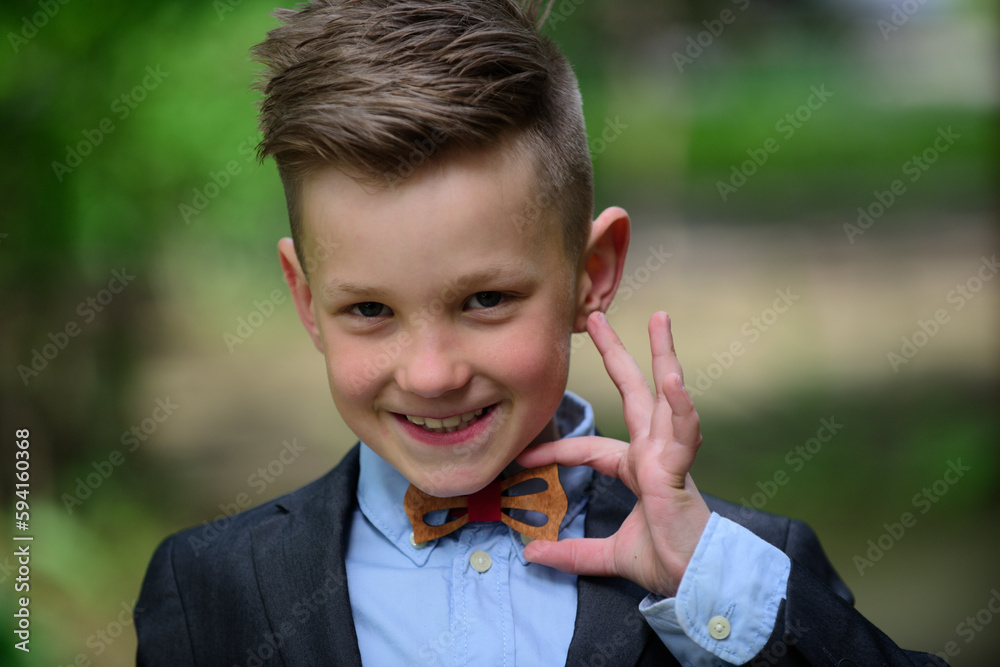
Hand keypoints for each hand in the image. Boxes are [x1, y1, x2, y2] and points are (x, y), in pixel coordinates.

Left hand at [516, 310, 710, 596]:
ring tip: (658, 318)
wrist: (696, 583)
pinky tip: (671, 378)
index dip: (554, 450)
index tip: (523, 457)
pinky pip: (682, 431)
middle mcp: (653, 452)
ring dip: (662, 355)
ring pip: (663, 395)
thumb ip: (571, 553)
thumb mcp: (607, 556)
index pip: (588, 448)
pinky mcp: (681, 469)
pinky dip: (678, 404)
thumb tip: (531, 554)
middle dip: (616, 353)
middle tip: (597, 318)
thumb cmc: (667, 563)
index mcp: (637, 468)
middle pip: (633, 392)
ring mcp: (668, 455)